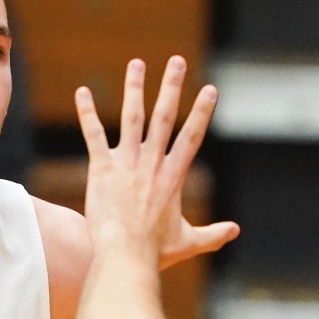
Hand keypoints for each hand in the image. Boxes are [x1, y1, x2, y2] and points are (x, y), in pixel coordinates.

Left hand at [76, 57, 238, 266]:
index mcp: (173, 177)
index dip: (202, 113)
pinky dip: (88, 113)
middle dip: (172, 87)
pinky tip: (82, 92)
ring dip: (135, 89)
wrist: (125, 256)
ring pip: (132, 118)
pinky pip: (94, 136)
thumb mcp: (189, 242)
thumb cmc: (155, 253)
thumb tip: (235, 231)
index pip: (192, 138)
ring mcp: (127, 164)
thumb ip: (213, 234)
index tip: (210, 90)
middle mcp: (152, 164)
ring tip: (137, 64)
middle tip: (177, 61)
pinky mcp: (102, 169)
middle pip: (165, 118)